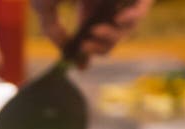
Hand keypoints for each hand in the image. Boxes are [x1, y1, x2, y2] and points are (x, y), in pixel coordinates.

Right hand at [32, 0, 152, 65]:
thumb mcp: (44, 5)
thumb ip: (52, 30)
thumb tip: (66, 54)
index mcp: (88, 2)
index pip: (94, 33)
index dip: (88, 52)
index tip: (81, 67)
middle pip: (113, 33)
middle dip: (100, 47)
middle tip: (84, 46)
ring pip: (127, 26)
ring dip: (112, 37)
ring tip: (93, 33)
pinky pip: (141, 7)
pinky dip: (131, 18)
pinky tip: (117, 19)